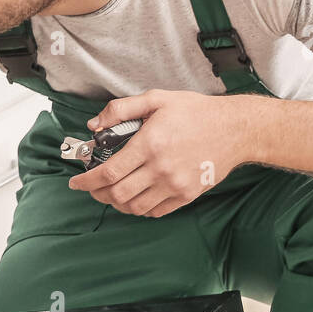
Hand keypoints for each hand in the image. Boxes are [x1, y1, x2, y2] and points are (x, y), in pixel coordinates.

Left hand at [68, 89, 249, 216]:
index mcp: (149, 144)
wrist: (236, 129)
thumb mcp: (157, 99)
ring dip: (116, 203)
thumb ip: (122, 110)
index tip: (76, 182)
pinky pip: (155, 212)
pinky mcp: (187, 195)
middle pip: (117, 194)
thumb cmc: (196, 112)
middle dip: (97, 194)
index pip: (108, 172)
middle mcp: (160, 169)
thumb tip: (94, 125)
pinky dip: (139, 209)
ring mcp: (175, 185)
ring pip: (134, 207)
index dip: (86, 181)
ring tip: (111, 194)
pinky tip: (134, 197)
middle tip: (91, 188)